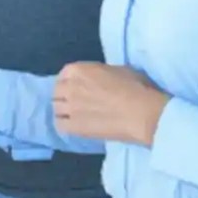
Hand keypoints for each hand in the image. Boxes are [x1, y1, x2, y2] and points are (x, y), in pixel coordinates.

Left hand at [53, 62, 169, 145]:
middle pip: (57, 92)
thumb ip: (100, 73)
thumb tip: (99, 80)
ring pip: (56, 108)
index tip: (76, 87)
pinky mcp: (74, 127)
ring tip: (74, 116)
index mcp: (79, 70)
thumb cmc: (135, 88)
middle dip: (64, 96)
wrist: (141, 113)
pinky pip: (59, 125)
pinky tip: (73, 127)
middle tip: (75, 102)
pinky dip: (64, 125)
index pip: (64, 75)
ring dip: (63, 111)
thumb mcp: (118, 70)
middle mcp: (70, 87)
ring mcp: (70, 108)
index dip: (69, 82)